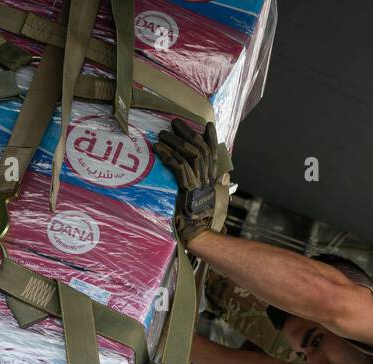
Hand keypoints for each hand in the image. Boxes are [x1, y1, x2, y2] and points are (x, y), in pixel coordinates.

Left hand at [154, 119, 227, 243]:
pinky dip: (169, 156)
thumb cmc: (194, 215)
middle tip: (174, 123)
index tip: (208, 125)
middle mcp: (207, 177)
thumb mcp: (199, 194)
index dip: (211, 138)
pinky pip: (179, 167)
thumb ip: (198, 180)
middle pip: (200, 148)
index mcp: (212, 177)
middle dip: (187, 133)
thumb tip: (193, 168)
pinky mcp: (189, 188)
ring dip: (175, 142)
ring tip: (162, 135)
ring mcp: (199, 182)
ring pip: (190, 154)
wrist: (196, 231)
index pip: (214, 153)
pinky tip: (158, 149)